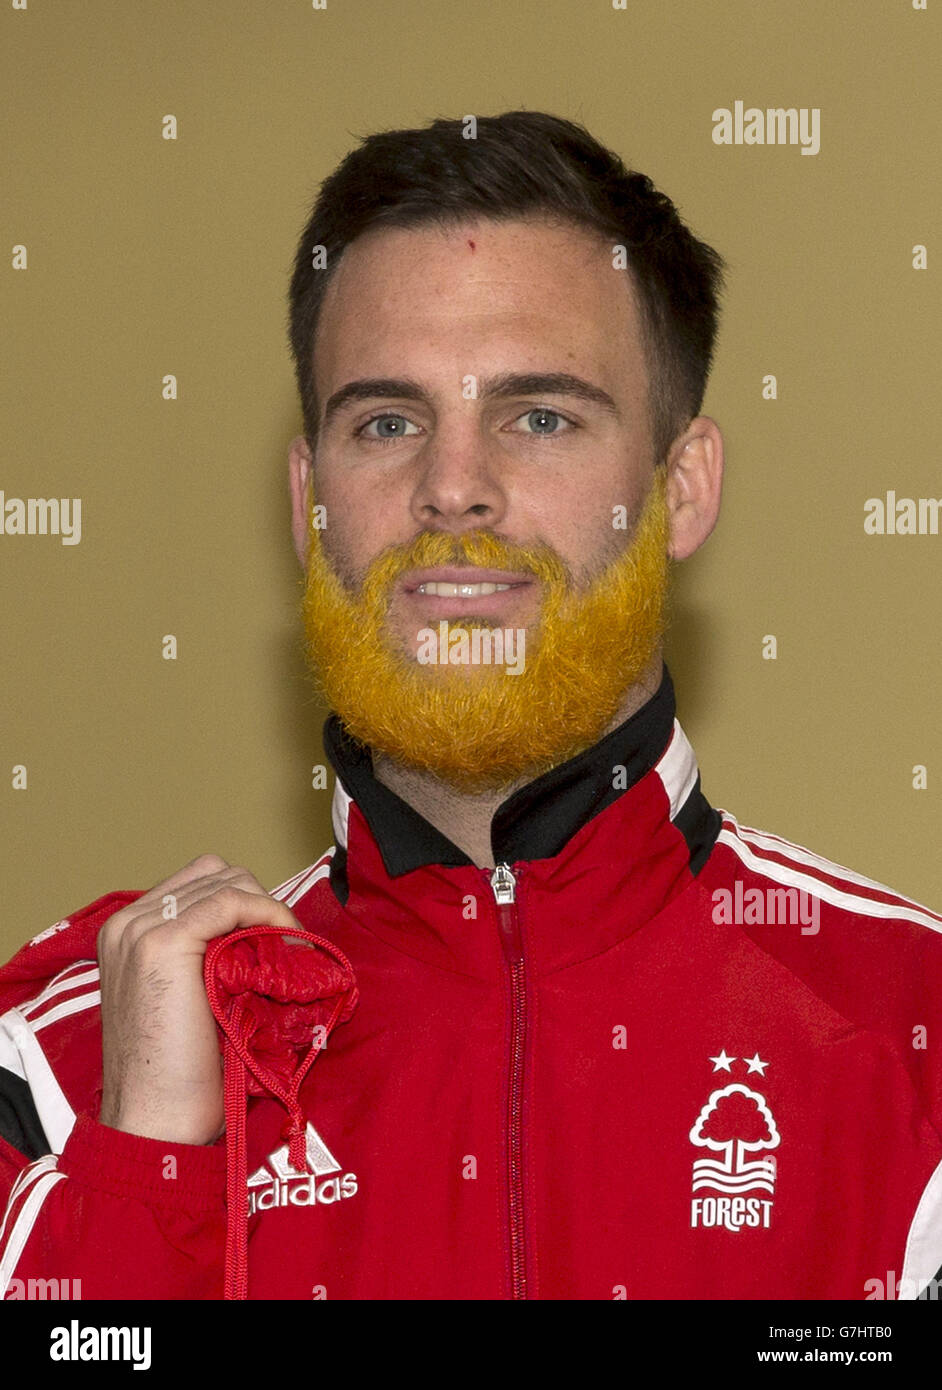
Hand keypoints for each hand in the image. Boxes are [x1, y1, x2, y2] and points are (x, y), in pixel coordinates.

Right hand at [97, 854, 301, 1144]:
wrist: (156, 1122)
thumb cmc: (180, 1076)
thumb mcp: (190, 999)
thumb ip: (210, 957)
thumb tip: (266, 933)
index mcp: (127, 933)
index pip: (200, 884)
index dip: (246, 904)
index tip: (278, 939)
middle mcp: (127, 923)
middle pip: (216, 874)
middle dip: (258, 904)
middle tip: (287, 947)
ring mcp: (141, 929)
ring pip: (228, 882)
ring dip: (267, 910)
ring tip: (289, 951)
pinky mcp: (165, 942)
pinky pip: (234, 900)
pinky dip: (269, 913)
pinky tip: (287, 943)